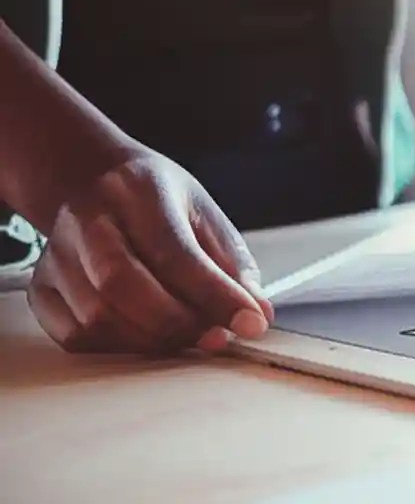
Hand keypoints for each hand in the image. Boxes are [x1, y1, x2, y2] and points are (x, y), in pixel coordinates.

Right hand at [27, 153, 273, 354]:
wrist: (90, 180)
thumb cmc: (158, 201)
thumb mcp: (204, 215)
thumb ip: (234, 265)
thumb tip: (259, 315)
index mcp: (139, 190)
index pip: (175, 251)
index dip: (216, 295)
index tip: (252, 325)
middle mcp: (88, 219)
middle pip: (123, 285)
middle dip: (179, 324)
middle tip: (217, 337)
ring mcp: (57, 255)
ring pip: (98, 317)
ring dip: (154, 341)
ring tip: (189, 336)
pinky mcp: (41, 288)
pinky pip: (77, 336)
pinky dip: (122, 347)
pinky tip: (150, 337)